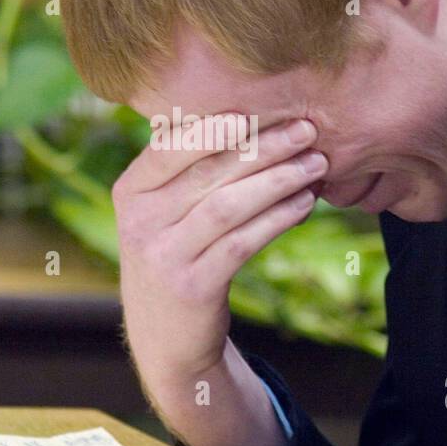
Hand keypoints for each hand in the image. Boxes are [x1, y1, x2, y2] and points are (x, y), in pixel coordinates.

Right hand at [113, 115, 325, 384]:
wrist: (166, 337)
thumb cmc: (176, 256)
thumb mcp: (164, 212)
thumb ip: (188, 169)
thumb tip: (244, 112)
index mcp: (130, 191)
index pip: (172, 146)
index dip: (217, 126)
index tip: (261, 108)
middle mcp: (139, 222)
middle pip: (208, 172)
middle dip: (263, 147)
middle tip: (306, 130)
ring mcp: (163, 256)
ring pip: (228, 206)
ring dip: (278, 180)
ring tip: (316, 165)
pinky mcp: (193, 287)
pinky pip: (242, 243)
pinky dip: (277, 219)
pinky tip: (305, 204)